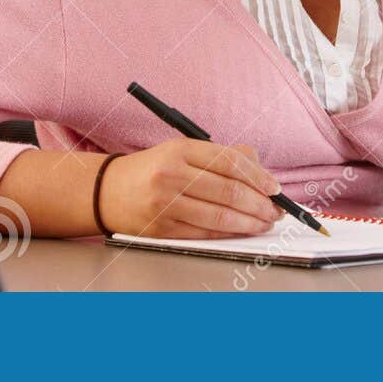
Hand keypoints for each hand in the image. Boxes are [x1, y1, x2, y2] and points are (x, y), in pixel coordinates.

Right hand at [99, 139, 284, 239]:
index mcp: (181, 150)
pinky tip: (242, 231)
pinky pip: (204, 233)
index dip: (258, 176)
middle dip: (260, 203)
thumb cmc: (153, 169)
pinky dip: (229, 233)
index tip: (275, 187)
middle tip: (276, 209)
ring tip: (265, 222)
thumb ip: (221, 155)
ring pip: (220, 216)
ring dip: (250, 222)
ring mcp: (166, 205)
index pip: (230, 162)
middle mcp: (172, 176)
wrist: (106, 191)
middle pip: (229, 191)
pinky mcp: (162, 230)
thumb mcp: (183, 149)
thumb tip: (259, 170)